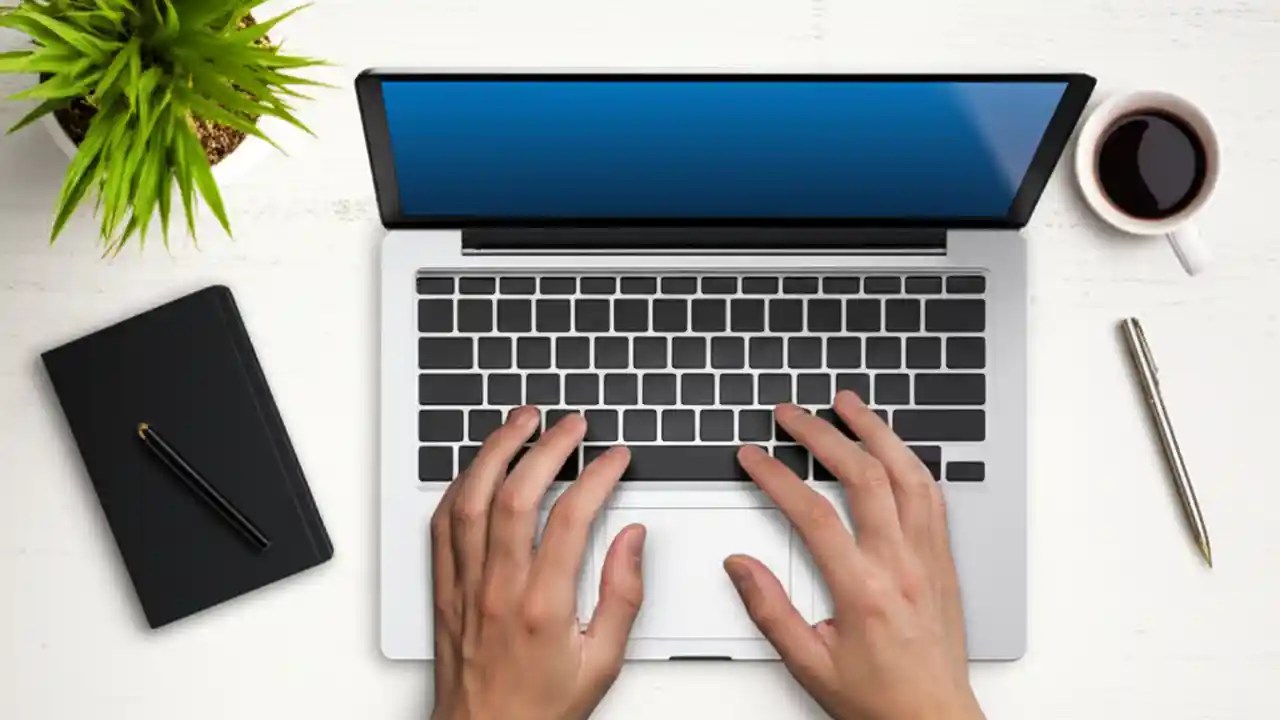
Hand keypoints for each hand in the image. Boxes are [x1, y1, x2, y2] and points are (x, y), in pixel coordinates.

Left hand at [430, 407, 645, 719]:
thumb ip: (623, 595)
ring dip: (496, 451)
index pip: (570, 518)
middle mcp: (497, 588)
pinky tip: (478, 467)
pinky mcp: (443, 587)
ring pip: (471, 499)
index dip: (596, 475)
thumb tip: (633, 539)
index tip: (614, 457)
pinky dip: (459, 485)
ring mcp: (464, 584)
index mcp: (541, 606)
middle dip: (547, 447)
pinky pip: (442, 524)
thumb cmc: (539, 707)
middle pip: (515, 495)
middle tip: (571, 424)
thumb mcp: (603, 661)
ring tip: (521, 422)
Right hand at [727, 392, 983, 719]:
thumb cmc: (878, 697)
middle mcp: (901, 564)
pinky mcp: (944, 560)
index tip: (753, 456)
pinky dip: (909, 461)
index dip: (777, 476)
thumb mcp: (808, 663)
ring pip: (907, 474)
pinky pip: (931, 496)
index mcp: (863, 590)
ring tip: (848, 404)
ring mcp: (928, 557)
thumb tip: (740, 565)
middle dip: (821, 434)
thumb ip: (770, 610)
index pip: (813, 514)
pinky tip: (893, 447)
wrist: (935, 719)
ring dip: (876, 431)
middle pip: (863, 476)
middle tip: (791, 413)